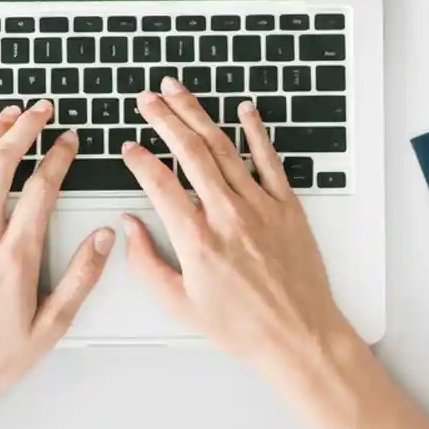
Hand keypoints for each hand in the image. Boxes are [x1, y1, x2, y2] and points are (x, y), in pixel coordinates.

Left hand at [0, 101, 114, 410]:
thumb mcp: (51, 328)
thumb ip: (81, 278)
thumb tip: (105, 237)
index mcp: (15, 256)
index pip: (41, 187)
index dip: (59, 157)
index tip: (70, 141)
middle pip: (3, 162)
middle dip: (27, 129)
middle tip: (43, 111)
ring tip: (11, 114)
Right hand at [121, 78, 350, 369]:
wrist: (299, 336)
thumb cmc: (243, 328)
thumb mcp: (180, 304)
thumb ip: (146, 263)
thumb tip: (129, 228)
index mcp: (197, 241)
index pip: (160, 183)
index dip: (139, 159)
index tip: (128, 146)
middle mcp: (229, 216)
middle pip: (190, 152)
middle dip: (164, 118)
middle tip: (148, 98)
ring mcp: (261, 207)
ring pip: (225, 147)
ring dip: (198, 115)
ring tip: (179, 92)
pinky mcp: (287, 207)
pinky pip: (269, 160)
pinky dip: (256, 131)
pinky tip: (245, 110)